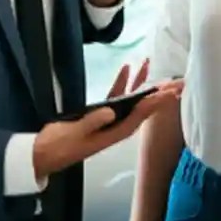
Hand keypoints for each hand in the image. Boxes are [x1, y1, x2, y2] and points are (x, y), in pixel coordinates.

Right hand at [33, 59, 183, 181]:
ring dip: (142, 83)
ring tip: (152, 65)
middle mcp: (116, 127)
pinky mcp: (99, 115)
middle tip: (177, 81)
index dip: (155, 103)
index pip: (140, 115)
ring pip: (131, 99)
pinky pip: (116, 96)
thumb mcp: (74, 134)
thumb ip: (92, 122)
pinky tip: (127, 69)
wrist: (43, 155)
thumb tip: (111, 111)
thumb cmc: (58, 146)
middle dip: (159, 94)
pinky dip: (122, 83)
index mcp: (114, 133)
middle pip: (142, 107)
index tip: (169, 92)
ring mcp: (109, 120)